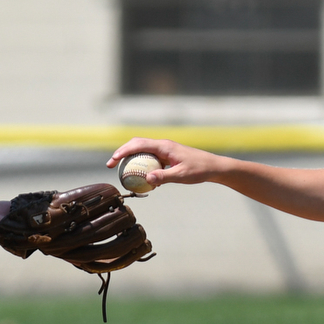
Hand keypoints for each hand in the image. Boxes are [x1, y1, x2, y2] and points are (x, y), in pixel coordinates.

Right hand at [106, 138, 227, 186]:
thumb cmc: (199, 170)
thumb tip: (147, 178)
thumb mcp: (182, 175)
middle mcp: (162, 145)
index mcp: (164, 146)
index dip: (123, 151)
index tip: (113, 160)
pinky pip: (150, 159)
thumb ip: (164, 177)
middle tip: (110, 165)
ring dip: (130, 158)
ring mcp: (164, 150)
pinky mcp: (167, 156)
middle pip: (137, 144)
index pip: (138, 144)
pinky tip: (140, 177)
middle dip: (122, 153)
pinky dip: (141, 164)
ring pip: (142, 151)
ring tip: (120, 171)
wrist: (213, 167)